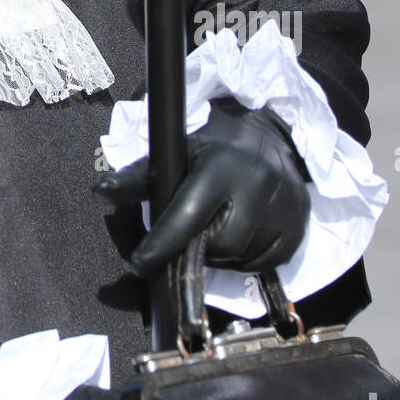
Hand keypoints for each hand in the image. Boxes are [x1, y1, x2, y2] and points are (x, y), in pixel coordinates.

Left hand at [93, 97, 310, 275]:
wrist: (273, 134)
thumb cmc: (218, 142)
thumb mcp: (179, 149)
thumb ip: (140, 175)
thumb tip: (99, 190)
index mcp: (222, 167)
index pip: (188, 215)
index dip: (162, 244)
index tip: (140, 264)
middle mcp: (257, 188)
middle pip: (217, 246)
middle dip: (197, 246)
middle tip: (193, 230)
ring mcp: (283, 210)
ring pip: (239, 259)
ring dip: (221, 254)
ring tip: (218, 226)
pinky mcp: (299, 227)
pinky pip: (264, 264)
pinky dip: (246, 258)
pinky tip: (241, 233)